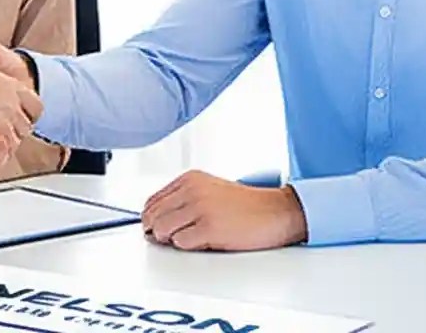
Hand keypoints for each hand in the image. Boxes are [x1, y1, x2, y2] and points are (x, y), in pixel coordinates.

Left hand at [141, 170, 307, 251]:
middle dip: (155, 230)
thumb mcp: (210, 189)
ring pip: (163, 229)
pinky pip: (181, 243)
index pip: (153, 200)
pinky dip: (187, 246)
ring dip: (170, 239)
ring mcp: (200, 209)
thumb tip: (157, 218)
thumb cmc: (247, 204)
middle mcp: (192, 191)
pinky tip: (202, 241)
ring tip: (187, 237)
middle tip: (164, 238)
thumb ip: (184, 198)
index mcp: (190, 179)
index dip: (149, 217)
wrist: (276, 211)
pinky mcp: (209, 228)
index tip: (152, 226)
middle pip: (153, 215)